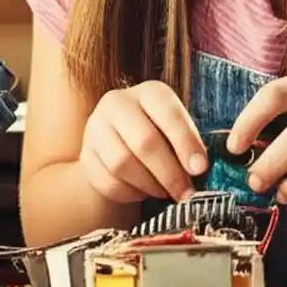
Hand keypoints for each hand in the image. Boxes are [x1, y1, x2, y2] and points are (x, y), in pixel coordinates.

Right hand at [80, 80, 209, 203]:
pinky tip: (142, 192)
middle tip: (185, 192)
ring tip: (165, 192)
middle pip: (144, 142)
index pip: (169, 114)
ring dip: (149, 185)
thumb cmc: (159, 135)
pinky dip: (129, 193)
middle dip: (169, 173)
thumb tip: (199, 168)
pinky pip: (108, 181)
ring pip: (123, 164)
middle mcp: (118, 103)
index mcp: (149, 93)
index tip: (200, 169)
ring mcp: (96, 128)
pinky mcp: (86, 155)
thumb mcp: (176, 129)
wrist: (119, 144)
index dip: (186, 143)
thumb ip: (190, 142)